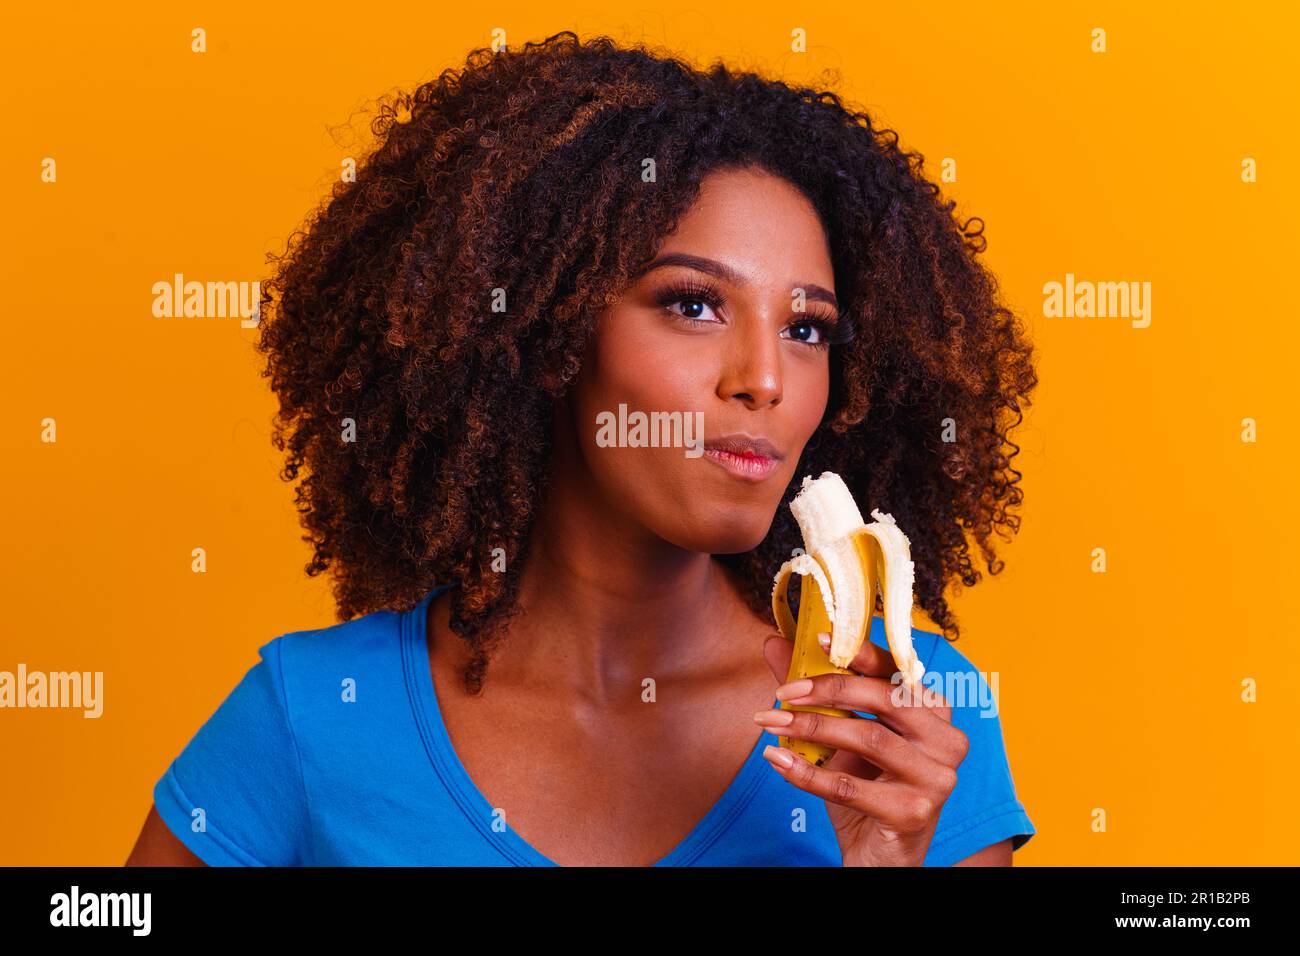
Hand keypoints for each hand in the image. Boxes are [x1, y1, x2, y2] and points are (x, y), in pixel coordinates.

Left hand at [757, 632, 968, 866]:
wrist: (881, 856)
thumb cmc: (867, 788)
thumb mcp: (841, 736)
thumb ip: (814, 691)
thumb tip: (776, 645)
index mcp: (935, 712)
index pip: (896, 671)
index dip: (858, 652)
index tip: (816, 639)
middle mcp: (946, 741)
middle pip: (884, 699)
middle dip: (827, 690)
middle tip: (783, 692)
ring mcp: (935, 779)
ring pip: (867, 739)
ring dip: (810, 728)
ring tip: (770, 723)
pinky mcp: (914, 813)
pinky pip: (850, 786)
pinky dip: (807, 772)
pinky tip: (778, 760)